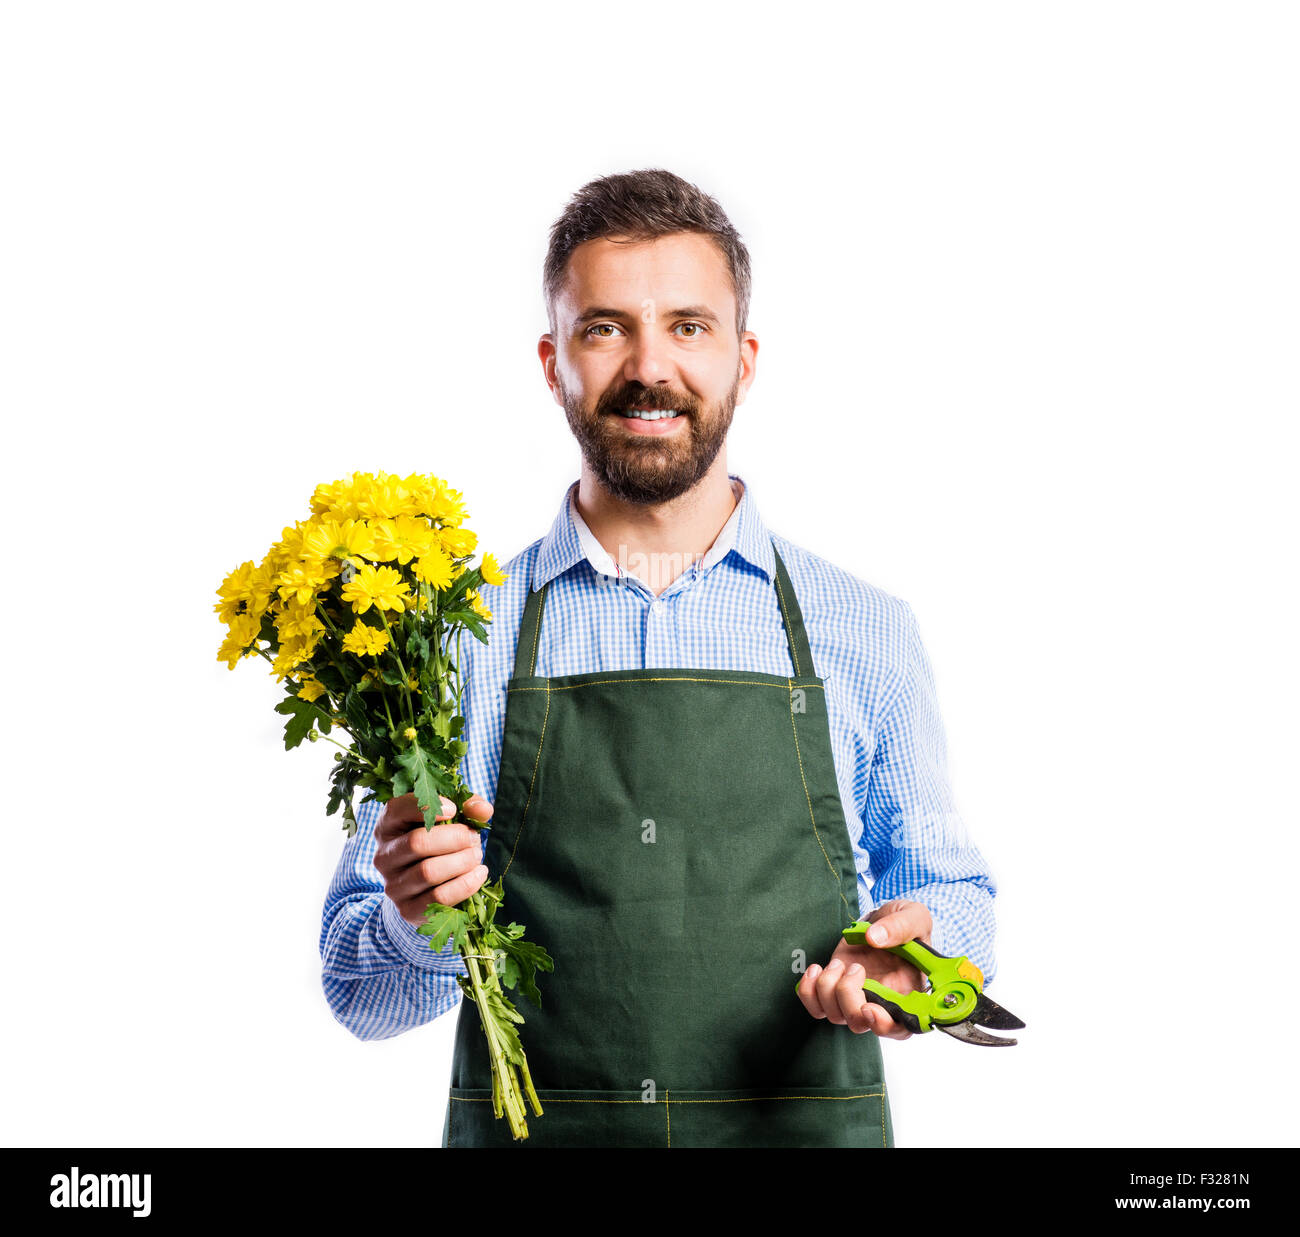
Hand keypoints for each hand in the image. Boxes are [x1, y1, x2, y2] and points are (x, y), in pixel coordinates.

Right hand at [373, 791, 493, 925]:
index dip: (427, 806)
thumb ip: (467, 807)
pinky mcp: (408, 910)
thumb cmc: (439, 842)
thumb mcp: (449, 819)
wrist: (424, 888)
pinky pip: (439, 898)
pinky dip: (465, 884)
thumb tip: (483, 810)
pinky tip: (479, 873)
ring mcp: (393, 886)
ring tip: (476, 855)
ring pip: (429, 872)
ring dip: (462, 861)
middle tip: (473, 838)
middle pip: (417, 843)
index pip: (397, 809)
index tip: (453, 809)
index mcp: (387, 827)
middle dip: (454, 838)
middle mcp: (383, 856)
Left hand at [795, 899, 933, 1040]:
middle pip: (859, 1023)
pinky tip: (816, 969)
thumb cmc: (905, 924)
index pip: (900, 1028)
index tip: (868, 1008)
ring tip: (839, 962)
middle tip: (855, 967)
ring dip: (829, 988)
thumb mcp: (914, 917)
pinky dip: (808, 992)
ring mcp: (856, 999)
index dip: (883, 1026)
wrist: (883, 920)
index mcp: (908, 994)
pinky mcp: (836, 990)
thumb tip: (875, 938)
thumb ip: (901, 927)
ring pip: (835, 1015)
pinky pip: (816, 1007)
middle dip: (848, 997)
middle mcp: (882, 1004)